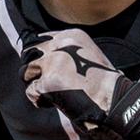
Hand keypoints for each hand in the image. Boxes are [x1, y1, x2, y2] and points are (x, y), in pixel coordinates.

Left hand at [22, 29, 139, 139]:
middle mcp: (59, 45)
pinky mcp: (48, 82)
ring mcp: (52, 63)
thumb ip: (67, 52)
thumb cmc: (104, 83)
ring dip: (35, 84)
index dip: (40, 56)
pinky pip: (31, 91)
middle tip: (46, 82)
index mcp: (71, 36)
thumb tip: (43, 58)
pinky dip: (39, 100)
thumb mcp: (88, 54)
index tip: (46, 68)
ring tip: (51, 94)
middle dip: (34, 69)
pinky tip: (54, 104)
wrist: (114, 99)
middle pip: (29, 54)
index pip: (41, 40)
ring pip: (26, 71)